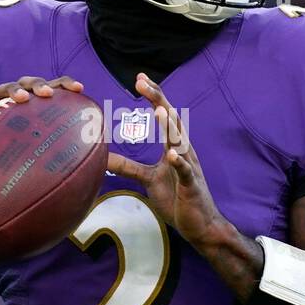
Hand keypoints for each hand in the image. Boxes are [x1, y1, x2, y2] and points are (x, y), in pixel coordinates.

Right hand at [0, 75, 84, 156]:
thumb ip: (72, 158)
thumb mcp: (41, 157)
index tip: (80, 90)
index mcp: (32, 109)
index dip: (65, 85)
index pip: (51, 90)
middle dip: (40, 85)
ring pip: (3, 89)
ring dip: (14, 90)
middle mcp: (13, 104)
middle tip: (49, 94)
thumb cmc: (14, 161)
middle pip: (28, 84)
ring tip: (22, 98)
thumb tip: (107, 168)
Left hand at [106, 73, 227, 249]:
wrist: (201, 225)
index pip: (164, 115)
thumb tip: (103, 157)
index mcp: (174, 147)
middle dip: (158, 101)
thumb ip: (129, 167)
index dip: (153, 97)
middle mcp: (183, 151)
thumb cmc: (178, 199)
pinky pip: (185, 172)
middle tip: (142, 82)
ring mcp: (189, 168)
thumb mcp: (148, 180)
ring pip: (180, 143)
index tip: (139, 79)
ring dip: (170, 127)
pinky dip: (179, 162)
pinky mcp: (191, 186)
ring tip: (160, 111)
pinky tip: (172, 154)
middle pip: (171, 120)